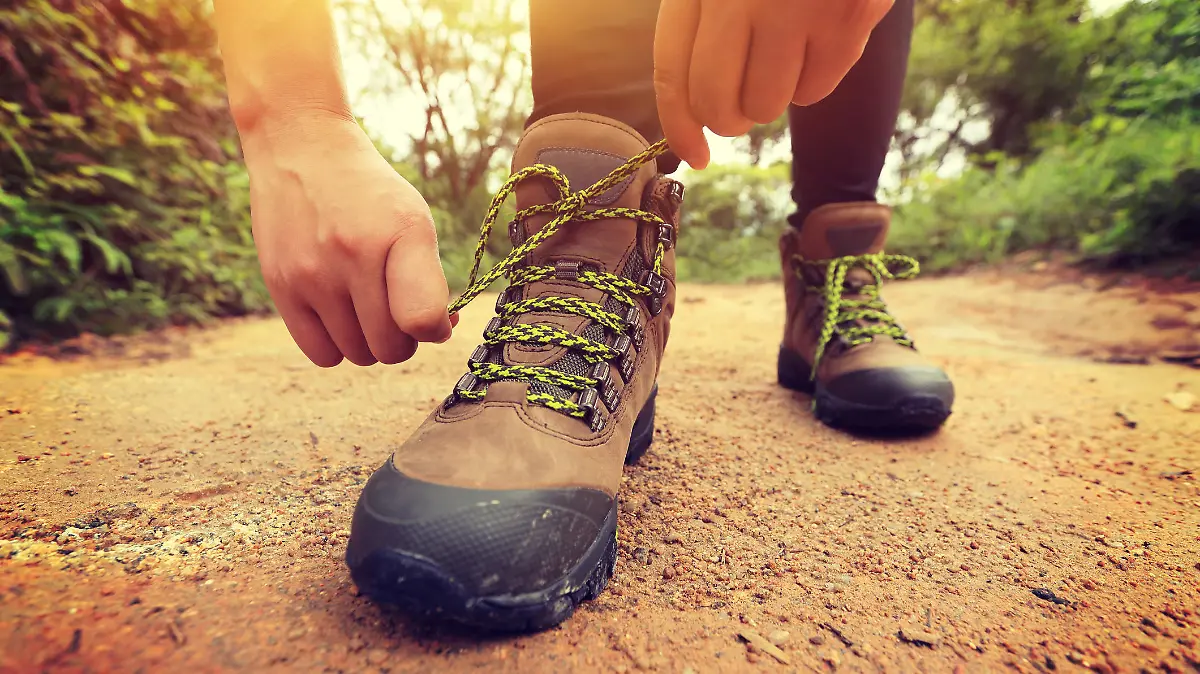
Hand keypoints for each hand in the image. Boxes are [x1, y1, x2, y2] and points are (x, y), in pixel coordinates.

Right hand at [242, 116, 454, 366]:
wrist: (302, 149)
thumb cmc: (371, 195)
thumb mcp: (414, 220)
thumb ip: (430, 279)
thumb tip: (436, 333)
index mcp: (401, 234)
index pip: (422, 319)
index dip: (435, 329)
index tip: (435, 317)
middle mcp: (354, 255)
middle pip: (391, 349)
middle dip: (403, 338)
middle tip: (396, 310)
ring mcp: (313, 274)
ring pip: (358, 355)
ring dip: (370, 343)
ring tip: (367, 308)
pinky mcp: (281, 286)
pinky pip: (321, 355)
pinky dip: (337, 347)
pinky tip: (340, 317)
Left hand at [653, 0, 893, 168]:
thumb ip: (706, 27)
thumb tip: (699, 113)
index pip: (674, 72)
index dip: (680, 124)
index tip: (697, 156)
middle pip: (718, 101)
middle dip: (730, 119)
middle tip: (745, 107)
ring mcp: (796, 8)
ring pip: (768, 105)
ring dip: (774, 97)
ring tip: (787, 54)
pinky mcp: (847, 20)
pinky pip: (815, 91)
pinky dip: (814, 81)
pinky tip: (820, 38)